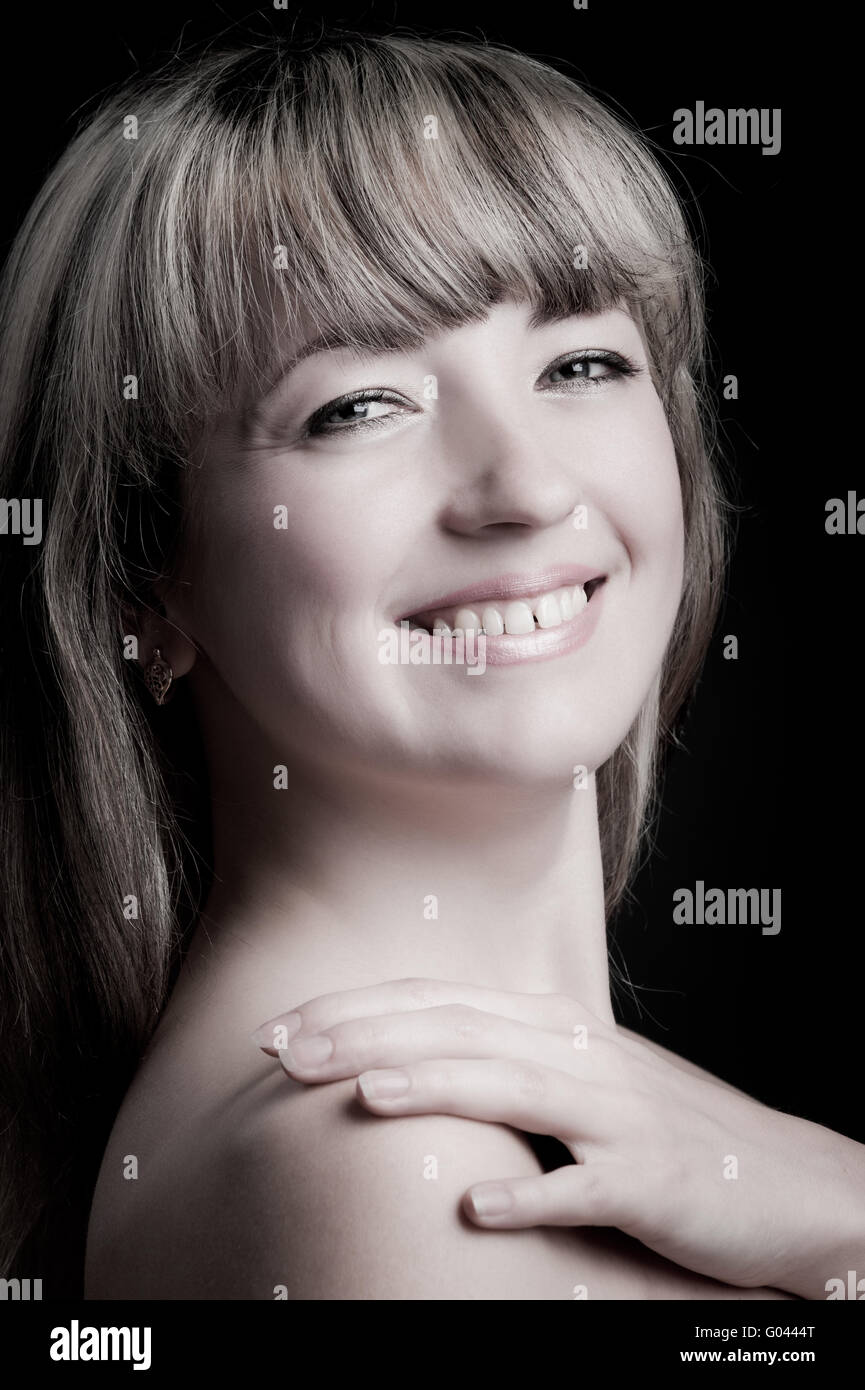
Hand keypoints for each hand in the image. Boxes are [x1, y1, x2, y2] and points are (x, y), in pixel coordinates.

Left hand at [252, 977, 864, 1298]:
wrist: (776, 1176)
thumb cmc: (658, 1126)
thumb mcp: (574, 1074)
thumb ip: (496, 1057)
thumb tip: (392, 1057)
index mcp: (551, 1023)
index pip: (437, 1001)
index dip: (356, 1008)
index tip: (280, 1027)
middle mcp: (578, 1052)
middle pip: (459, 1029)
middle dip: (365, 1035)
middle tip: (284, 1050)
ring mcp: (616, 1112)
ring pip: (514, 1086)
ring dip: (436, 1087)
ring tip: (362, 1093)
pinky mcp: (650, 1178)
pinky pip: (586, 1185)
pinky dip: (532, 1194)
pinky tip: (477, 1210)